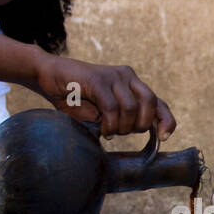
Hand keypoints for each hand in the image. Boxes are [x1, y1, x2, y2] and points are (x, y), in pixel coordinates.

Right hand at [35, 55, 175, 140]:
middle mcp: (127, 76)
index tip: (164, 137)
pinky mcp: (98, 80)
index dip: (166, 120)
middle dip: (139, 126)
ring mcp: (113, 76)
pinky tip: (102, 129)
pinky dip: (109, 124)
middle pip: (150, 104)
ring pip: (131, 108)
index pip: (158, 102)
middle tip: (120, 132)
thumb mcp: (101, 112)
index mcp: (131, 84)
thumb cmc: (73, 98)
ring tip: (107, 130)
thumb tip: (136, 132)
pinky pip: (112, 108)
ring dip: (121, 127)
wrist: (48, 76)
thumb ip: (119, 119)